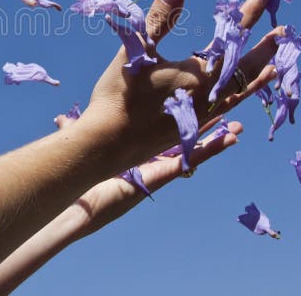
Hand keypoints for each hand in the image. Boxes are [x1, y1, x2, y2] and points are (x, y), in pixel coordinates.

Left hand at [55, 114, 243, 241]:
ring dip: (215, 137)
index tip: (194, 98)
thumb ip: (72, 129)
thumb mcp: (77, 143)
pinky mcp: (160, 177)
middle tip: (226, 105)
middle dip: (205, 123)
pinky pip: (191, 161)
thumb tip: (61, 117)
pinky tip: (229, 139)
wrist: (79, 203)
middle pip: (183, 136)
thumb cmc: (77, 175)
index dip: (178, 116)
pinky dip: (210, 150)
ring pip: (193, 148)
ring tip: (239, 125)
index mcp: (134, 148)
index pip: (161, 129)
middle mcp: (151, 157)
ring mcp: (159, 167)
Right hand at [81, 0, 281, 170]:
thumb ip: (160, 18)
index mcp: (198, 75)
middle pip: (245, 66)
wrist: (106, 143)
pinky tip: (246, 90)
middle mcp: (209, 96)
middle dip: (264, 44)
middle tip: (282, 28)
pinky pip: (229, 106)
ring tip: (275, 58)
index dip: (248, 15)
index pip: (230, 38)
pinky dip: (242, 93)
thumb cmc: (118, 94)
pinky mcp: (194, 126)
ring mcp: (204, 114)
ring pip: (241, 90)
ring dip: (259, 71)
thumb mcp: (136, 50)